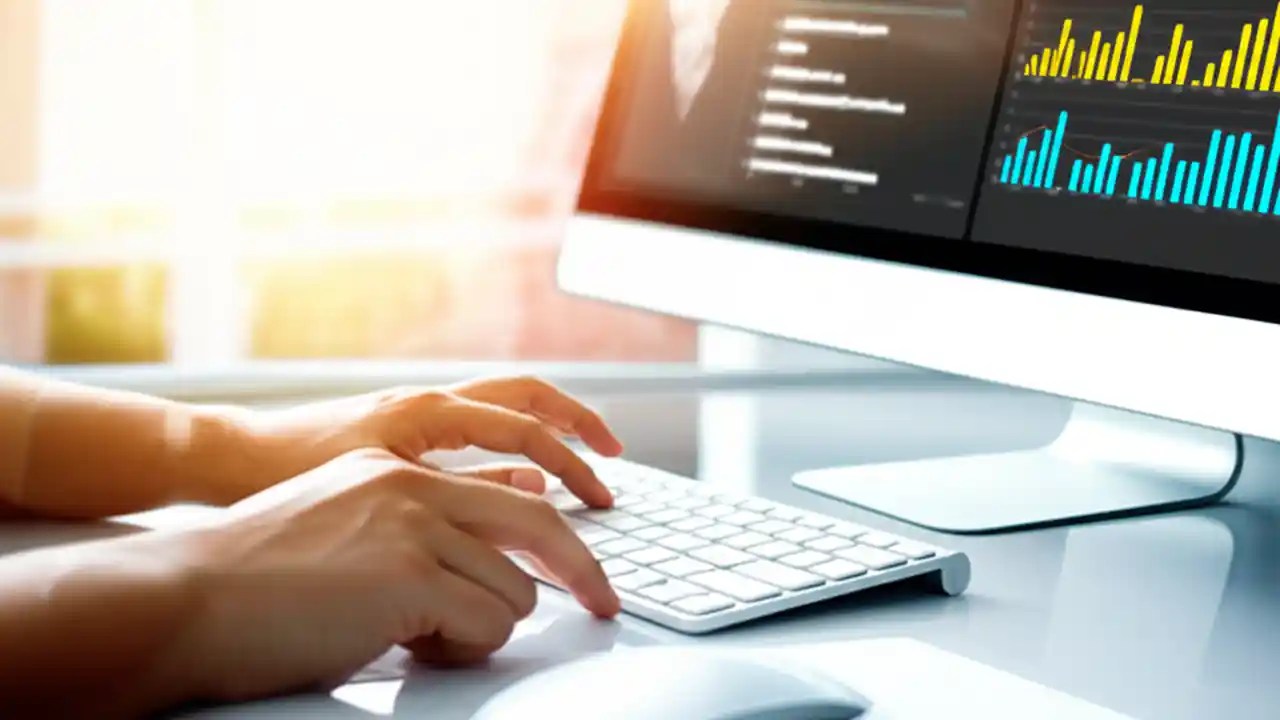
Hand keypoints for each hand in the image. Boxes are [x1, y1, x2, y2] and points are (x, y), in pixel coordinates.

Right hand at [167, 448, 618, 702]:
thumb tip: (499, 515)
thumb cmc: (256, 577)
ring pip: (516, 593)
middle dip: (586, 573)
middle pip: (543, 528)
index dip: (563, 533)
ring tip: (419, 639)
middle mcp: (416, 486)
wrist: (185, 599)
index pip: (514, 490)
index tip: (589, 565)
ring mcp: (414, 527)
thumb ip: (422, 516)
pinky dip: (462, 651)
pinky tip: (407, 648)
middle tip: (607, 607)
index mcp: (401, 469)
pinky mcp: (409, 576)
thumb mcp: (348, 521)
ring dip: (482, 630)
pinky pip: (489, 626)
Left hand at [207, 376, 623, 508]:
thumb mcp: (387, 489)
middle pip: (526, 395)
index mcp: (430, 410)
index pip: (525, 430)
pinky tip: (514, 478)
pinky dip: (506, 447)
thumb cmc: (293, 470)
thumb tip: (529, 489)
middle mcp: (428, 401)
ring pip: (501, 406)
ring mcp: (414, 412)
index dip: (573, 464)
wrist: (229, 457)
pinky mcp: (400, 430)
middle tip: (612, 452)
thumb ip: (462, 490)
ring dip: (545, 427)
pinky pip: (472, 430)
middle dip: (575, 421)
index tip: (602, 495)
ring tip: (574, 457)